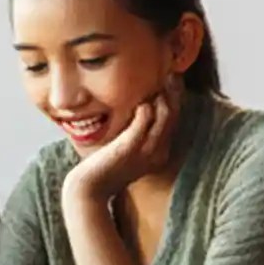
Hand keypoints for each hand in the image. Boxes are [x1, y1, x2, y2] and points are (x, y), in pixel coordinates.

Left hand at [64, 77, 180, 202]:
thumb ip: (133, 135)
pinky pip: (142, 127)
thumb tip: (137, 113)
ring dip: (165, 99)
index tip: (173, 81)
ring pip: (164, 120)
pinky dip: (146, 114)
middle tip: (173, 74)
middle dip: (175, 95)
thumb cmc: (102, 169)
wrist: (88, 190)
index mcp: (157, 152)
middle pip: (172, 118)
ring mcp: (144, 152)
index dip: (176, 100)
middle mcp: (156, 152)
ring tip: (163, 81)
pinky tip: (145, 102)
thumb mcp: (124, 151)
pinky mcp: (127, 149)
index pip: (172, 121)